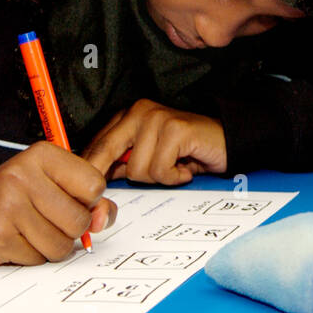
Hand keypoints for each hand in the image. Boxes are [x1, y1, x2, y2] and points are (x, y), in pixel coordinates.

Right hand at [0, 141, 116, 265]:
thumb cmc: (14, 196)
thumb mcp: (52, 183)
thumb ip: (89, 199)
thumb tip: (102, 221)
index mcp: (42, 155)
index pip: (94, 185)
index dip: (89, 201)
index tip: (72, 199)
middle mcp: (23, 176)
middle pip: (79, 220)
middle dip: (71, 229)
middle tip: (48, 219)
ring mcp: (8, 207)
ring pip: (61, 245)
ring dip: (52, 245)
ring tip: (31, 230)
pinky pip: (38, 259)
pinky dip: (32, 255)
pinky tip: (15, 239)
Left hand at [83, 98, 226, 184]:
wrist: (227, 142)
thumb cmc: (188, 152)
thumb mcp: (148, 158)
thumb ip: (121, 164)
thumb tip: (92, 183)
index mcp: (128, 116)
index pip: (96, 145)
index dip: (88, 172)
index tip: (85, 194)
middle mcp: (139, 111)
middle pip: (105, 151)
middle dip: (103, 178)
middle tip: (103, 202)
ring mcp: (157, 117)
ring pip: (136, 169)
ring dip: (158, 178)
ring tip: (174, 168)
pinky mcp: (175, 129)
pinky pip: (160, 169)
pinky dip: (174, 177)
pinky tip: (185, 168)